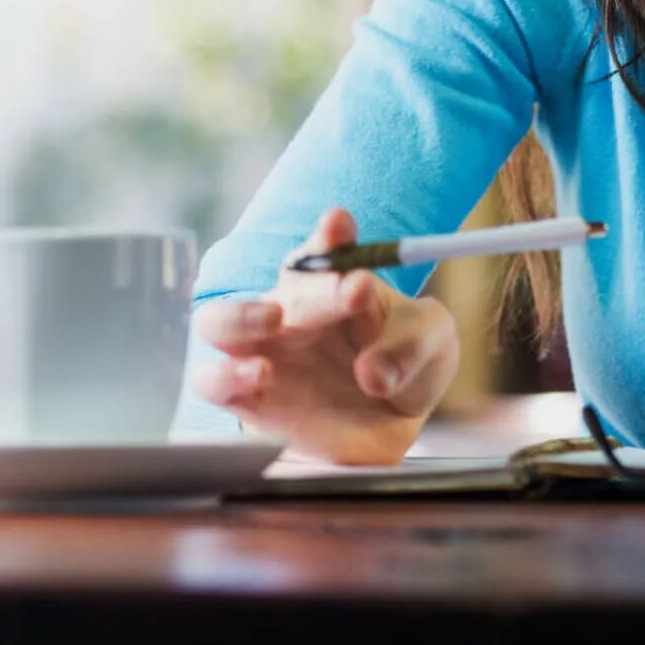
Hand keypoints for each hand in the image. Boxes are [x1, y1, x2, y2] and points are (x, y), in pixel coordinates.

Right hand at [188, 206, 460, 464]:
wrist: (391, 420)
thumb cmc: (405, 362)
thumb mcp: (431, 341)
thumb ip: (411, 347)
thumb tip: (372, 374)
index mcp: (336, 282)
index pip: (324, 248)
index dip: (329, 236)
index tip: (340, 224)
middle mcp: (292, 310)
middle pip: (284, 284)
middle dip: (317, 283)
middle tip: (354, 288)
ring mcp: (263, 352)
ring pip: (217, 322)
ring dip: (240, 315)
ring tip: (275, 318)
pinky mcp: (249, 400)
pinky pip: (214, 382)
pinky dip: (226, 375)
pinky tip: (259, 373)